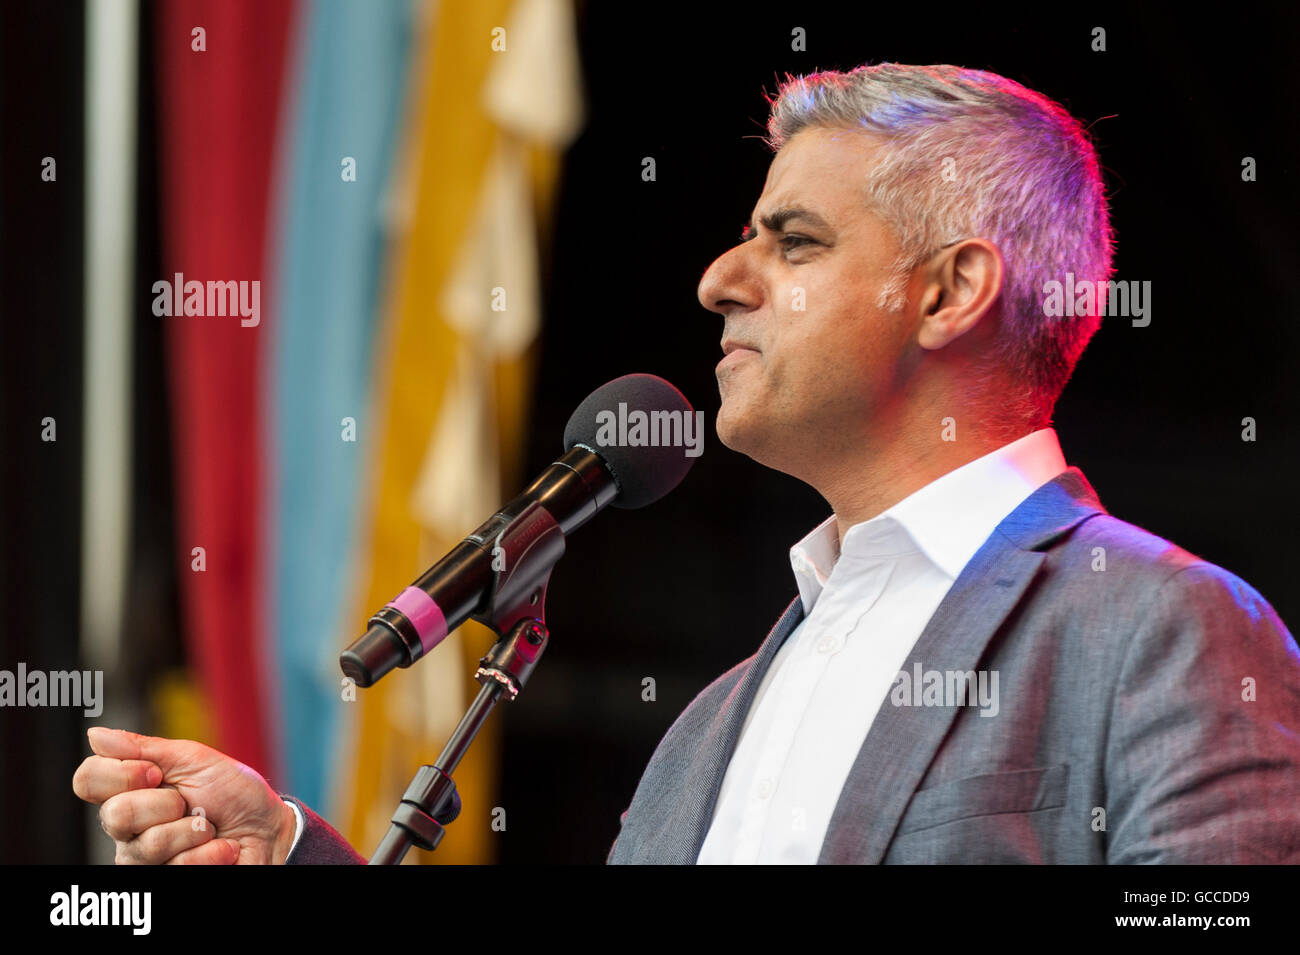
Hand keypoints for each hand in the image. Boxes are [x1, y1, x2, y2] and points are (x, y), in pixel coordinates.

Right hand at [72, 727, 297, 864]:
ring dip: (194, 830)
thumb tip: (94, 735)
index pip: (87, 779)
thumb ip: (145, 749)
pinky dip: (210, 853)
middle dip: (166, 804)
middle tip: (191, 803)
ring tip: (210, 827)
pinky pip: (177, 867)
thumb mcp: (195, 760)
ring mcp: (142, 858)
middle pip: (115, 815)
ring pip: (147, 845)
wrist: (269, 829)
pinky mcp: (162, 879)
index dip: (120, 774)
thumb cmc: (234, 793)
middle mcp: (128, 827)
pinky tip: (221, 849)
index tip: (156, 773)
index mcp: (130, 790)